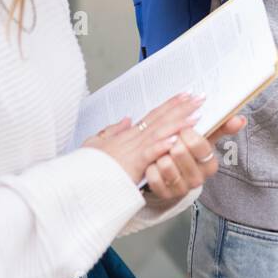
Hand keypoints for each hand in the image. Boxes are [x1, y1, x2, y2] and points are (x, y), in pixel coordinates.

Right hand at [83, 92, 203, 184]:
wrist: (78, 182)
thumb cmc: (87, 167)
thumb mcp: (97, 145)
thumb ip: (112, 131)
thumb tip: (126, 119)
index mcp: (128, 135)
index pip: (153, 115)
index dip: (170, 104)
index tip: (186, 95)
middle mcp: (132, 138)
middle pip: (160, 118)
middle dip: (181, 107)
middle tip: (200, 97)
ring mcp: (131, 151)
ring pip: (158, 133)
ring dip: (178, 123)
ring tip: (196, 115)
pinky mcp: (129, 165)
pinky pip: (148, 155)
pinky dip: (161, 147)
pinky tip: (175, 140)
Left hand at [142, 114, 246, 200]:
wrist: (175, 176)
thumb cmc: (191, 152)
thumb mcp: (206, 139)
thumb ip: (222, 127)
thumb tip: (240, 120)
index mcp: (210, 163)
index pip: (198, 144)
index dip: (187, 132)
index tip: (182, 128)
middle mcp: (198, 178)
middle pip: (180, 151)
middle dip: (171, 141)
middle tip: (169, 139)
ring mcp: (181, 188)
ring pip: (166, 164)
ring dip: (159, 154)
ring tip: (160, 152)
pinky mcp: (165, 195)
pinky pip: (153, 177)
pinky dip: (150, 167)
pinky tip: (153, 164)